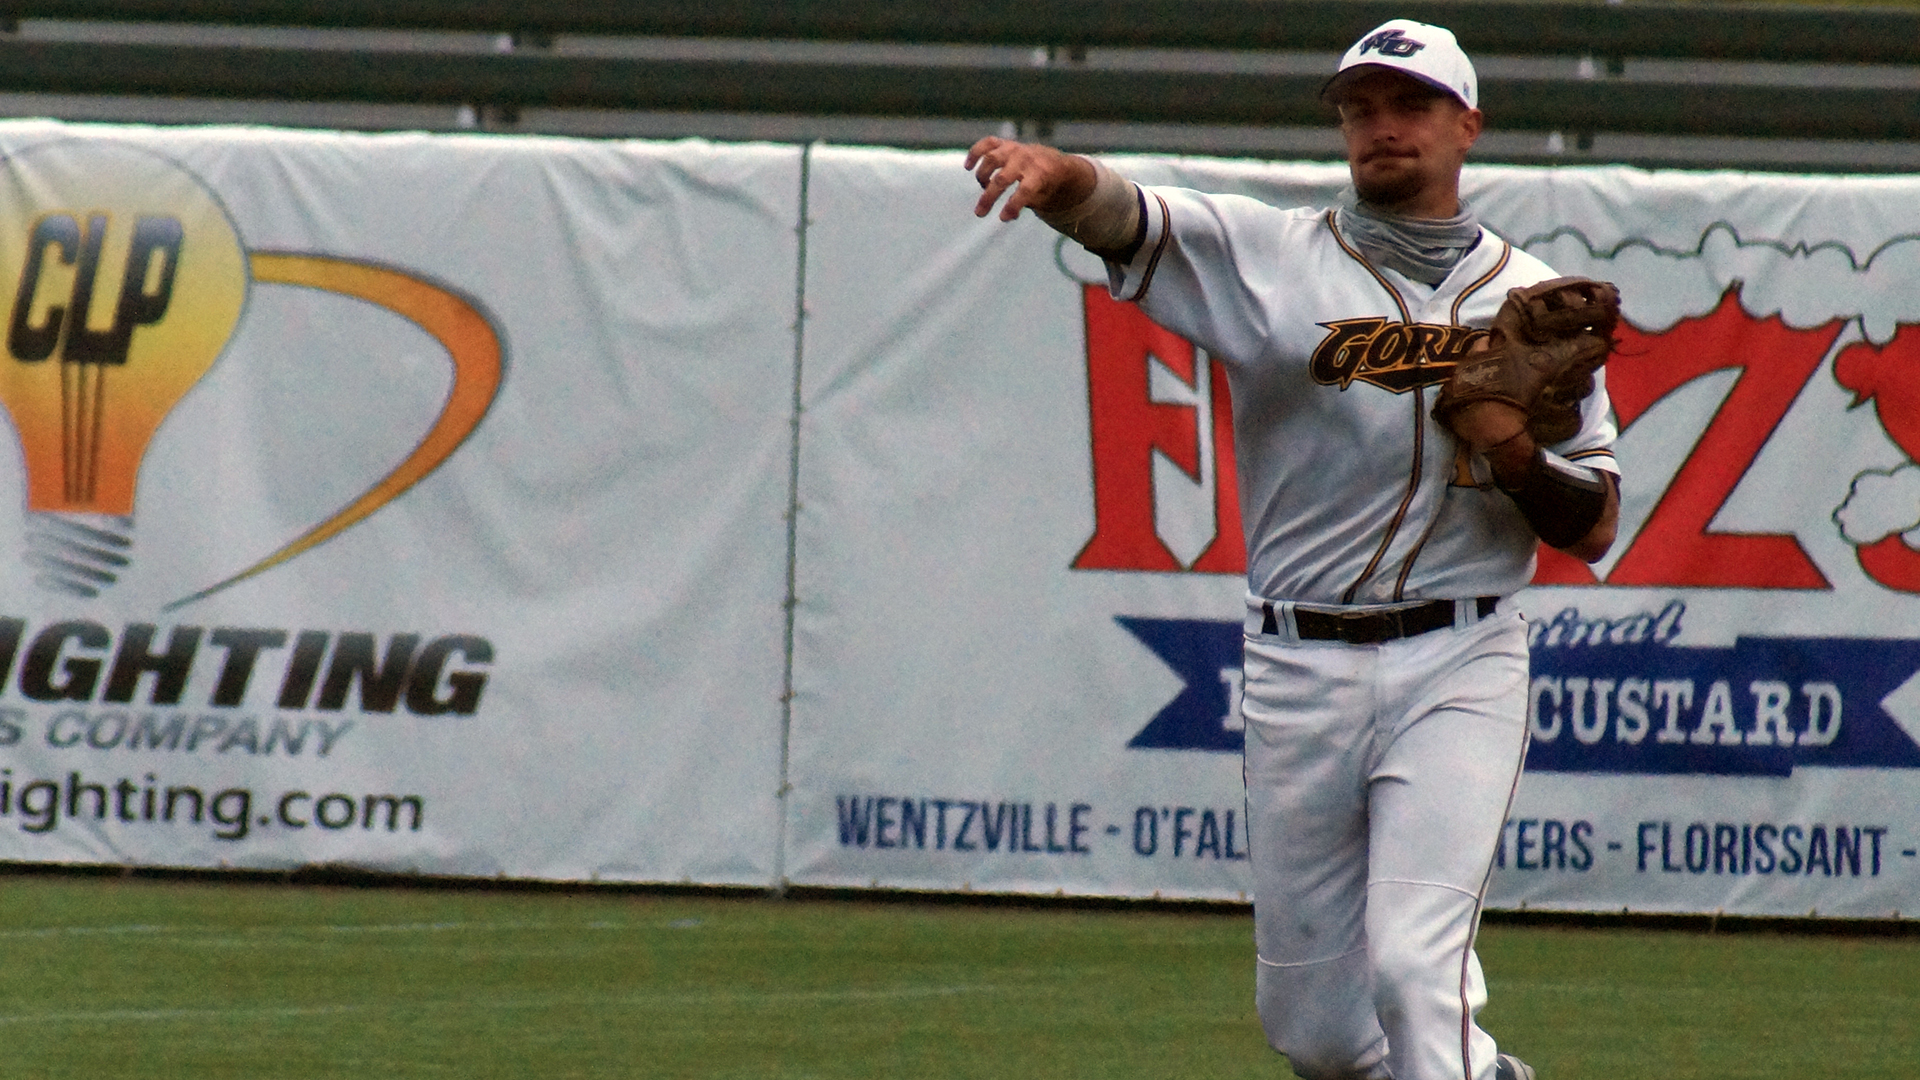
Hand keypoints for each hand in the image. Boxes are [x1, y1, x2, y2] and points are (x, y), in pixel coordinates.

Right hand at [964, 136, 1097, 220]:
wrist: (1055, 163)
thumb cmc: (1047, 186)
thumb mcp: (1045, 198)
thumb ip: (1026, 204)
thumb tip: (1007, 216)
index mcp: (1041, 174)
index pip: (1025, 190)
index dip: (1013, 205)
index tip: (1003, 218)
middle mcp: (1026, 159)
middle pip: (1002, 178)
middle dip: (989, 197)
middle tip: (980, 213)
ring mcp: (1015, 149)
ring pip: (991, 159)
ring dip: (982, 176)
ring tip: (983, 188)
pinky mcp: (1006, 144)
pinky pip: (987, 144)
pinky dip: (975, 153)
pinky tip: (968, 166)